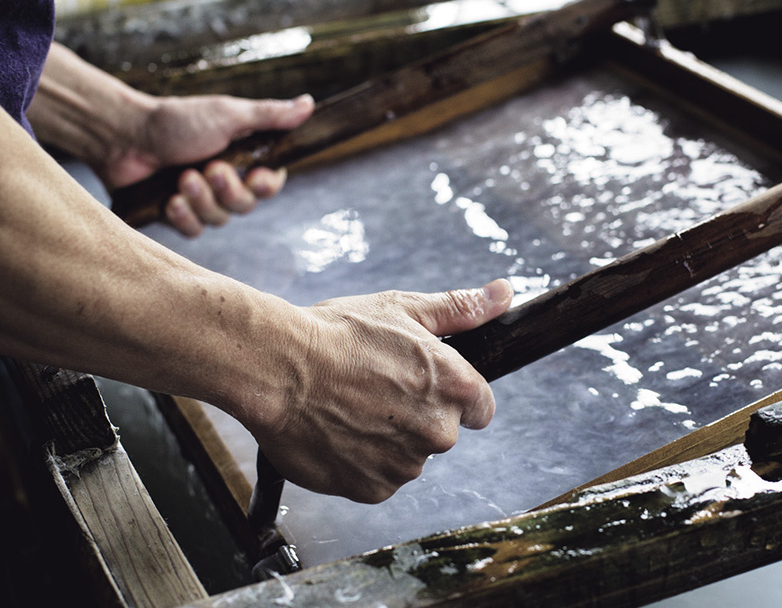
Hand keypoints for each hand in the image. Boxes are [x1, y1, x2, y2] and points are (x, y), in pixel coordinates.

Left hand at [105, 93, 314, 236]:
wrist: (124, 136)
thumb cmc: (175, 121)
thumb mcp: (228, 115)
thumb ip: (269, 116)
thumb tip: (309, 104)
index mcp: (242, 158)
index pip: (271, 183)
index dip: (267, 186)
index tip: (256, 176)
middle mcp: (224, 181)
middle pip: (246, 206)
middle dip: (227, 190)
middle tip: (209, 169)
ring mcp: (201, 200)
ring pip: (219, 220)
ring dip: (201, 200)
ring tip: (181, 178)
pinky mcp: (178, 215)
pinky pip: (194, 231)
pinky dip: (183, 217)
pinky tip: (169, 200)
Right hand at [246, 279, 512, 503]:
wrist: (279, 368)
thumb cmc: (337, 334)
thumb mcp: (403, 309)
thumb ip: (460, 309)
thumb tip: (503, 293)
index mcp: (456, 387)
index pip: (480, 408)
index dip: (450, 395)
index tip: (420, 386)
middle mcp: (440, 432)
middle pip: (440, 432)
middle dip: (414, 415)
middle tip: (372, 388)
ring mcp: (406, 465)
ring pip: (406, 456)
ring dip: (385, 439)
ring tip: (348, 407)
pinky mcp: (372, 489)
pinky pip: (376, 478)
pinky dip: (359, 461)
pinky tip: (337, 431)